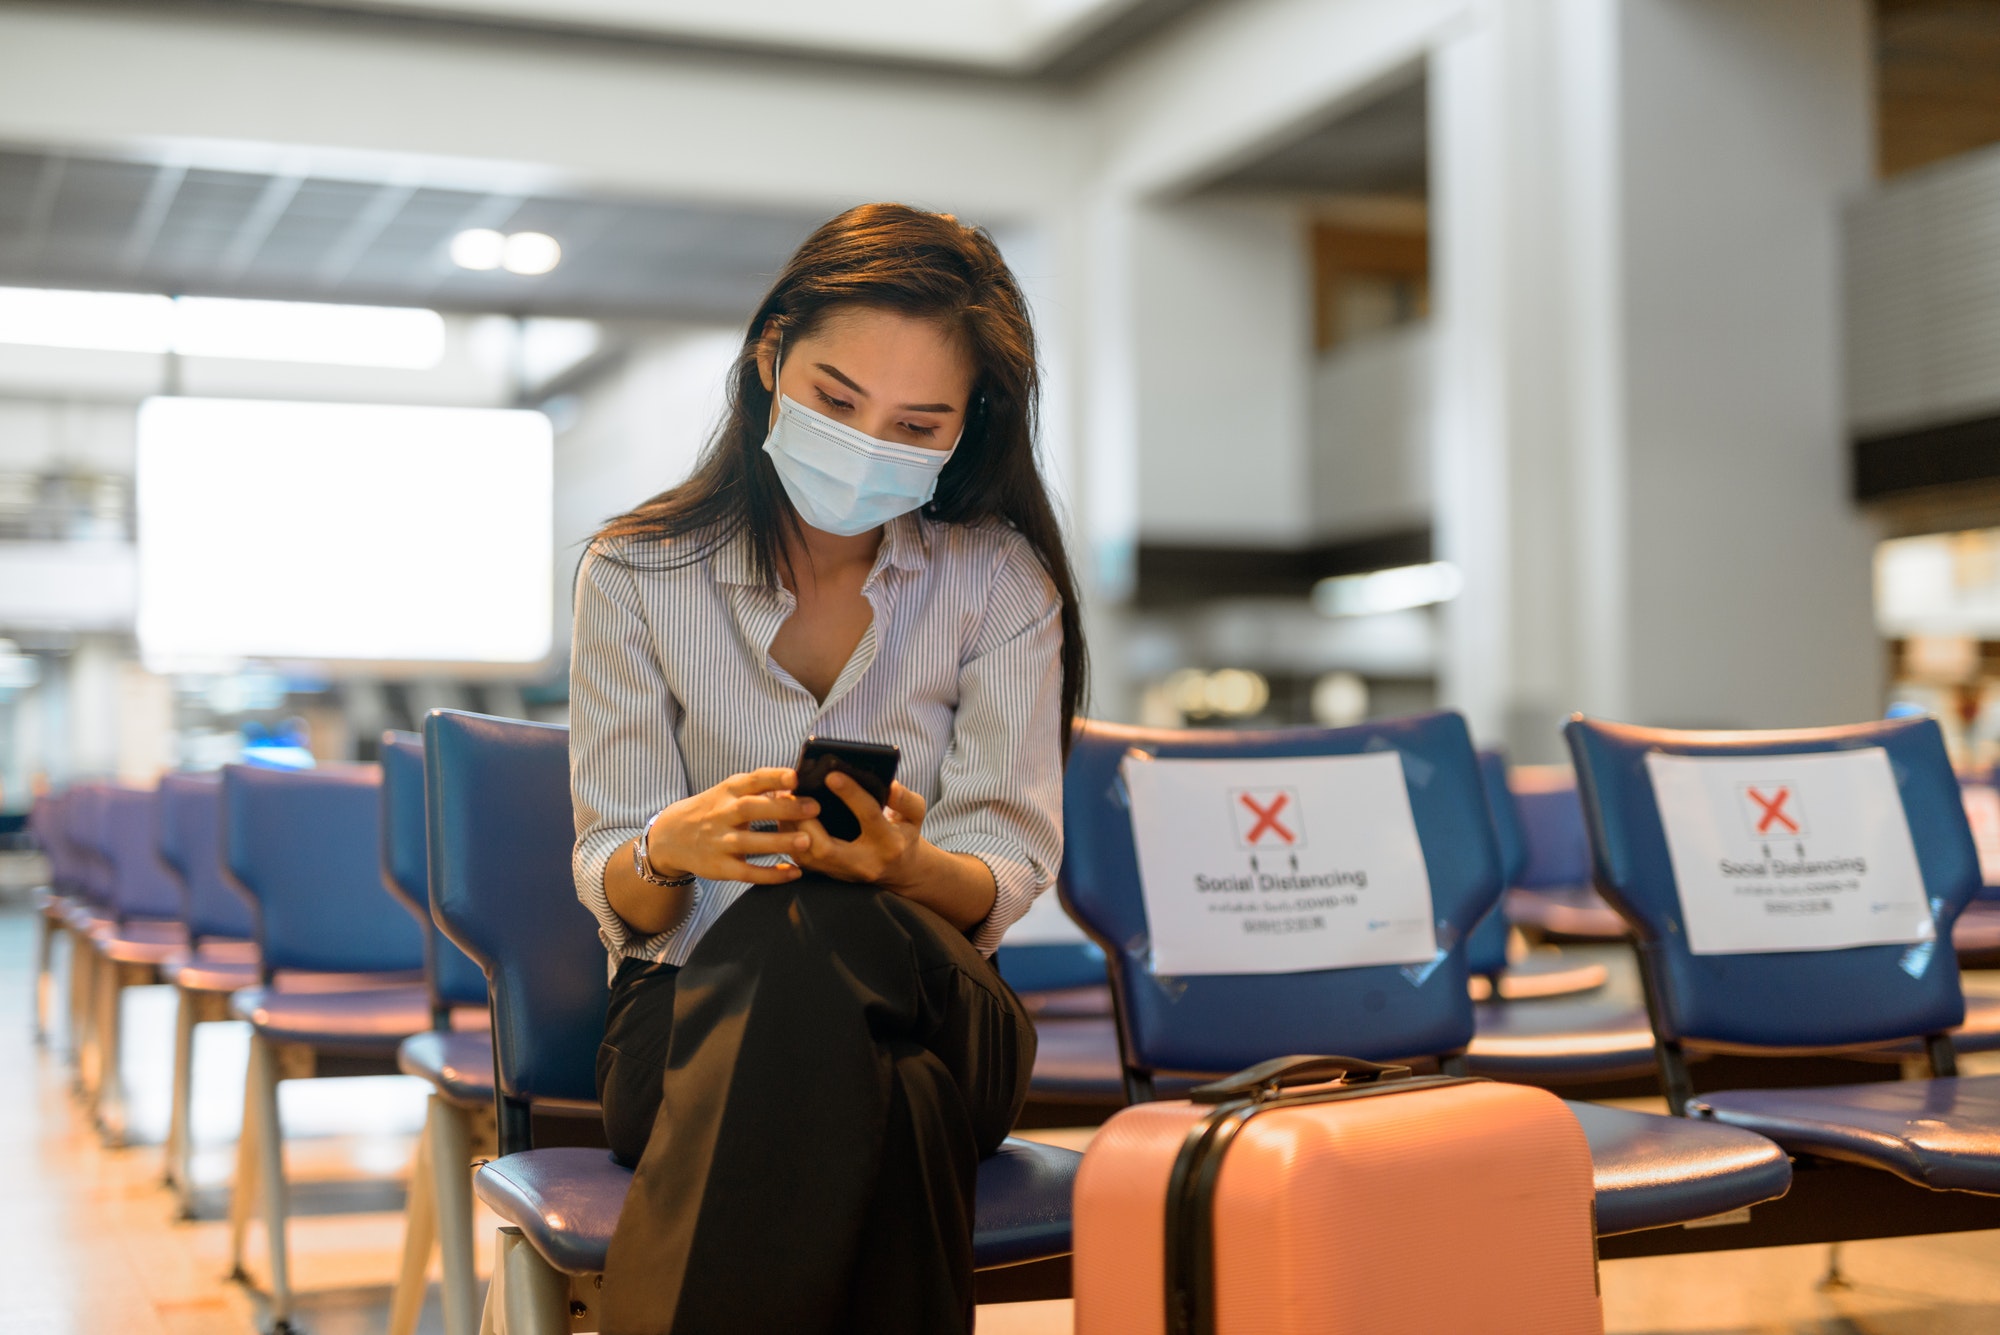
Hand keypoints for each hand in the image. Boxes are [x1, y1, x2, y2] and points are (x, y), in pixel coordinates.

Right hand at [647, 768, 818, 886]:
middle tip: (814, 808)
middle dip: (783, 808)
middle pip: (751, 809)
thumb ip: (760, 787)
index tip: (795, 777)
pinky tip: (793, 872)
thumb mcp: (729, 792)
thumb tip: (798, 781)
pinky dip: (770, 874)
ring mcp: (719, 842)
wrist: (671, 836)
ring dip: (779, 842)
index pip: (752, 780)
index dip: (773, 777)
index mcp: (728, 792)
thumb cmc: (713, 810)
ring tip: (807, 841)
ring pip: (749, 842)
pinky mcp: (719, 868)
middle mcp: (722, 814)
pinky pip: (747, 873)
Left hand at [791, 774, 927, 886]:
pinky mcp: (830, 876)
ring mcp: (844, 873)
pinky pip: (803, 860)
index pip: (868, 815)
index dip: (850, 794)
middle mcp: (865, 862)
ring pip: (808, 857)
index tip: (832, 775)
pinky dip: (791, 837)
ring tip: (786, 802)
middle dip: (806, 821)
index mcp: (889, 843)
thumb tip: (890, 786)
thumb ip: (906, 799)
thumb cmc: (905, 835)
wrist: (900, 871)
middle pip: (826, 848)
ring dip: (792, 829)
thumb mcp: (915, 816)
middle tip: (796, 795)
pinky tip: (787, 817)